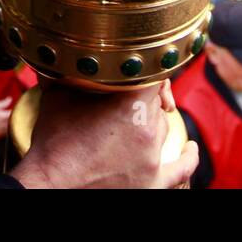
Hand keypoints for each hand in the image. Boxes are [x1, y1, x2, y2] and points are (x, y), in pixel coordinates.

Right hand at [11, 81, 197, 188]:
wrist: (50, 185)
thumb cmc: (53, 142)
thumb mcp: (60, 95)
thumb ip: (75, 74)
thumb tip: (70, 57)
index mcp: (131, 103)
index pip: (154, 73)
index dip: (145, 68)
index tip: (133, 72)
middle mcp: (149, 129)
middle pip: (156, 102)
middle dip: (139, 98)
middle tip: (117, 99)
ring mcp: (153, 159)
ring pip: (162, 128)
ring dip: (149, 123)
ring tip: (131, 122)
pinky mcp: (153, 183)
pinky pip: (181, 169)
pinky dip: (189, 158)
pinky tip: (191, 149)